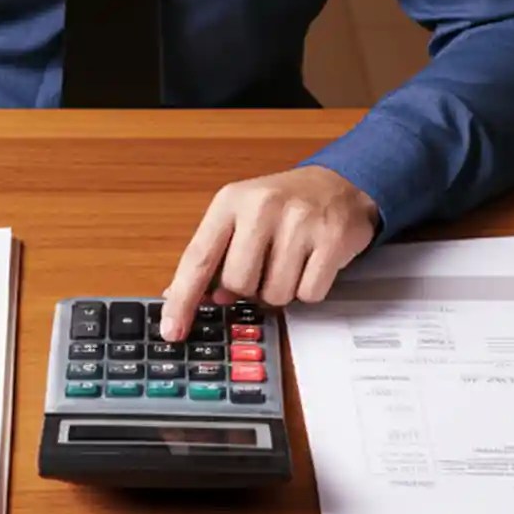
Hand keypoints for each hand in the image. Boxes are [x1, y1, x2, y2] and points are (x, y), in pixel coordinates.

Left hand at [160, 166, 378, 339]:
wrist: (340, 184)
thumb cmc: (281, 207)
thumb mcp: (239, 218)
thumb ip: (211, 257)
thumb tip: (180, 300)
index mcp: (230, 202)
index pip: (198, 259)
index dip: (184, 299)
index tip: (173, 330)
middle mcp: (262, 207)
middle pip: (238, 283)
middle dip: (249, 288)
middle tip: (264, 267)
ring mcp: (299, 221)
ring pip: (275, 294)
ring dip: (281, 290)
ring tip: (291, 261)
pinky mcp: (332, 238)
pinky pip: (309, 294)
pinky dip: (308, 290)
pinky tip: (312, 264)